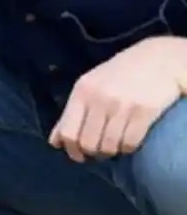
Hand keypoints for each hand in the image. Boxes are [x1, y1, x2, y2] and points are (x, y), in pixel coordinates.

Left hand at [49, 35, 186, 160]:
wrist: (160, 59)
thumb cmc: (120, 74)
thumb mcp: (90, 86)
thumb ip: (71, 113)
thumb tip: (55, 142)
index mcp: (82, 92)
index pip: (68, 132)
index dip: (71, 149)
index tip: (78, 155)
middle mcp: (99, 99)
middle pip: (88, 143)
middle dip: (92, 153)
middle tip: (99, 152)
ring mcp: (122, 105)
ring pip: (108, 146)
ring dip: (111, 152)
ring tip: (115, 146)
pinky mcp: (144, 111)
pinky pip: (130, 143)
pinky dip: (128, 149)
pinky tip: (129, 142)